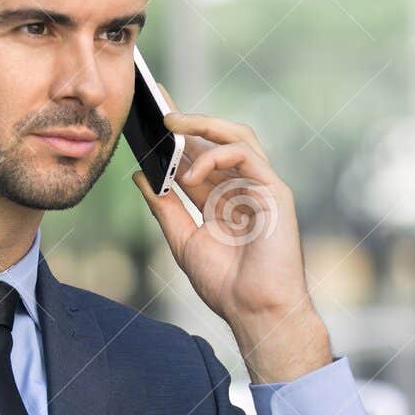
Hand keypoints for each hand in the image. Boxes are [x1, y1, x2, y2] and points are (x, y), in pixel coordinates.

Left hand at [132, 85, 332, 382]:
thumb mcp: (183, 240)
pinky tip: (191, 173)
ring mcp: (260, 187)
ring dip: (203, 126)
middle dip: (187, 118)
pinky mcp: (274, 191)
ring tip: (170, 125)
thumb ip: (164, 206)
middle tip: (156, 103)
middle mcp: (242, 188)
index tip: (149, 113)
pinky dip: (216, 157)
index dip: (176, 133)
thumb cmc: (226, 284)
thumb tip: (139, 174)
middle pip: (215, 139)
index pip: (197, 155)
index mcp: (221, 198)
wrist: (255, 311)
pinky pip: (246, 155)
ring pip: (237, 136)